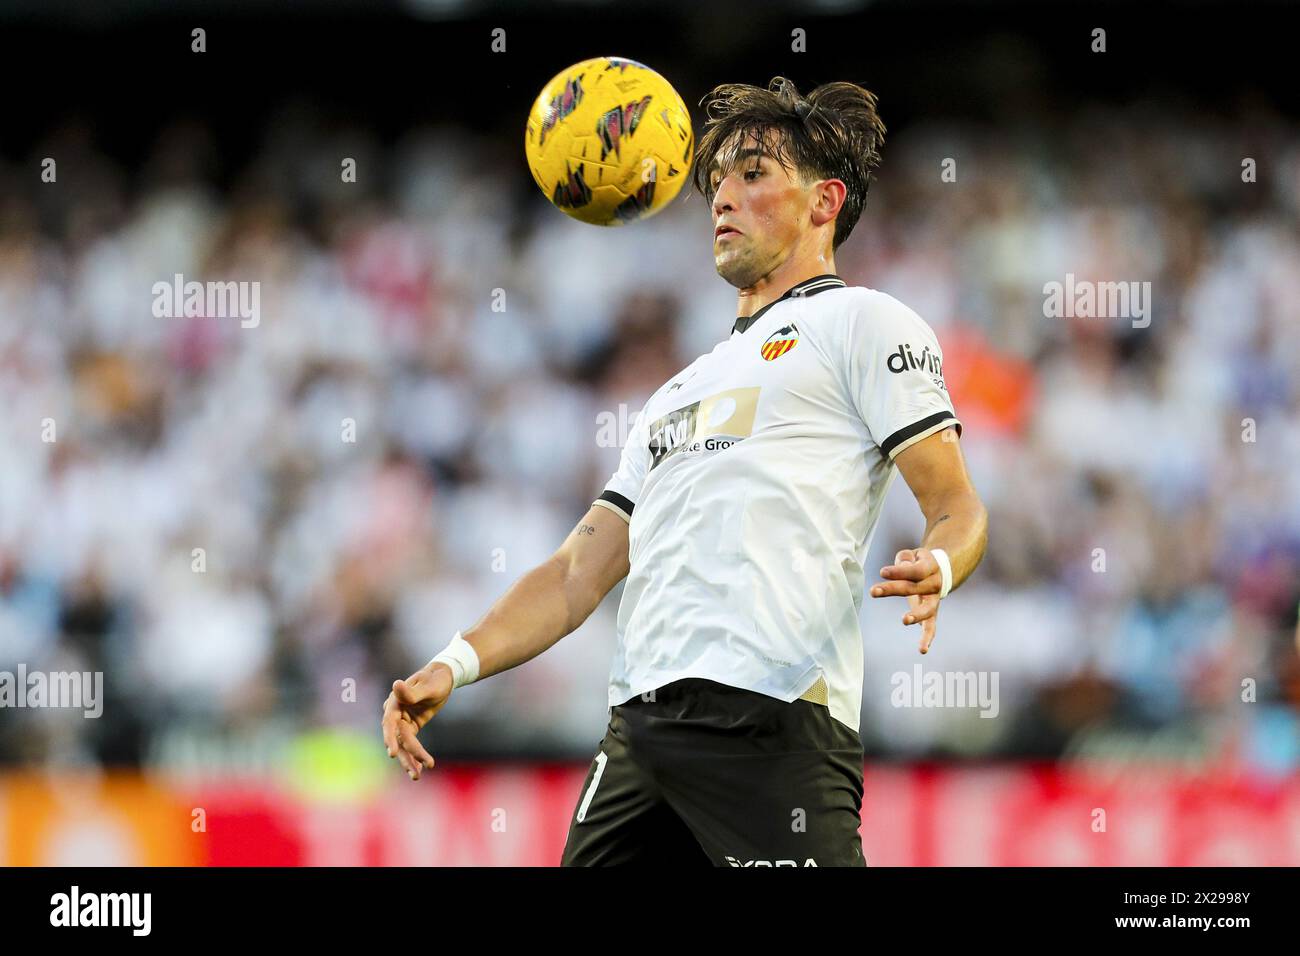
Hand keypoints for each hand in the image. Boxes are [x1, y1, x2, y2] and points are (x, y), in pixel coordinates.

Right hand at [381, 663, 453, 780]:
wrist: (442, 677)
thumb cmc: (435, 679)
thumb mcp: (428, 686)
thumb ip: (412, 692)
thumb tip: (396, 684)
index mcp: (395, 702)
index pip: (389, 723)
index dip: (390, 738)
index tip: (393, 753)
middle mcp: (395, 713)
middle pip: (397, 738)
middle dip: (405, 756)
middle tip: (414, 773)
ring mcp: (402, 721)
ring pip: (403, 744)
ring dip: (410, 760)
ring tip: (417, 777)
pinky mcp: (410, 726)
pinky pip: (410, 744)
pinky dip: (414, 755)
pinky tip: (420, 769)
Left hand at [870, 548, 943, 653]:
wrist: (940, 571)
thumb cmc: (918, 562)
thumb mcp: (913, 554)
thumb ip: (905, 560)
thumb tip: (899, 569)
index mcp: (930, 567)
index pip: (915, 571)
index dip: (899, 572)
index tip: (882, 572)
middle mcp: (934, 585)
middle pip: (913, 588)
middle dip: (892, 589)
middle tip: (873, 591)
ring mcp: (934, 601)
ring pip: (926, 610)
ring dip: (916, 616)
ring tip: (904, 620)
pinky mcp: (932, 613)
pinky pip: (931, 627)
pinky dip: (927, 638)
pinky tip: (922, 650)